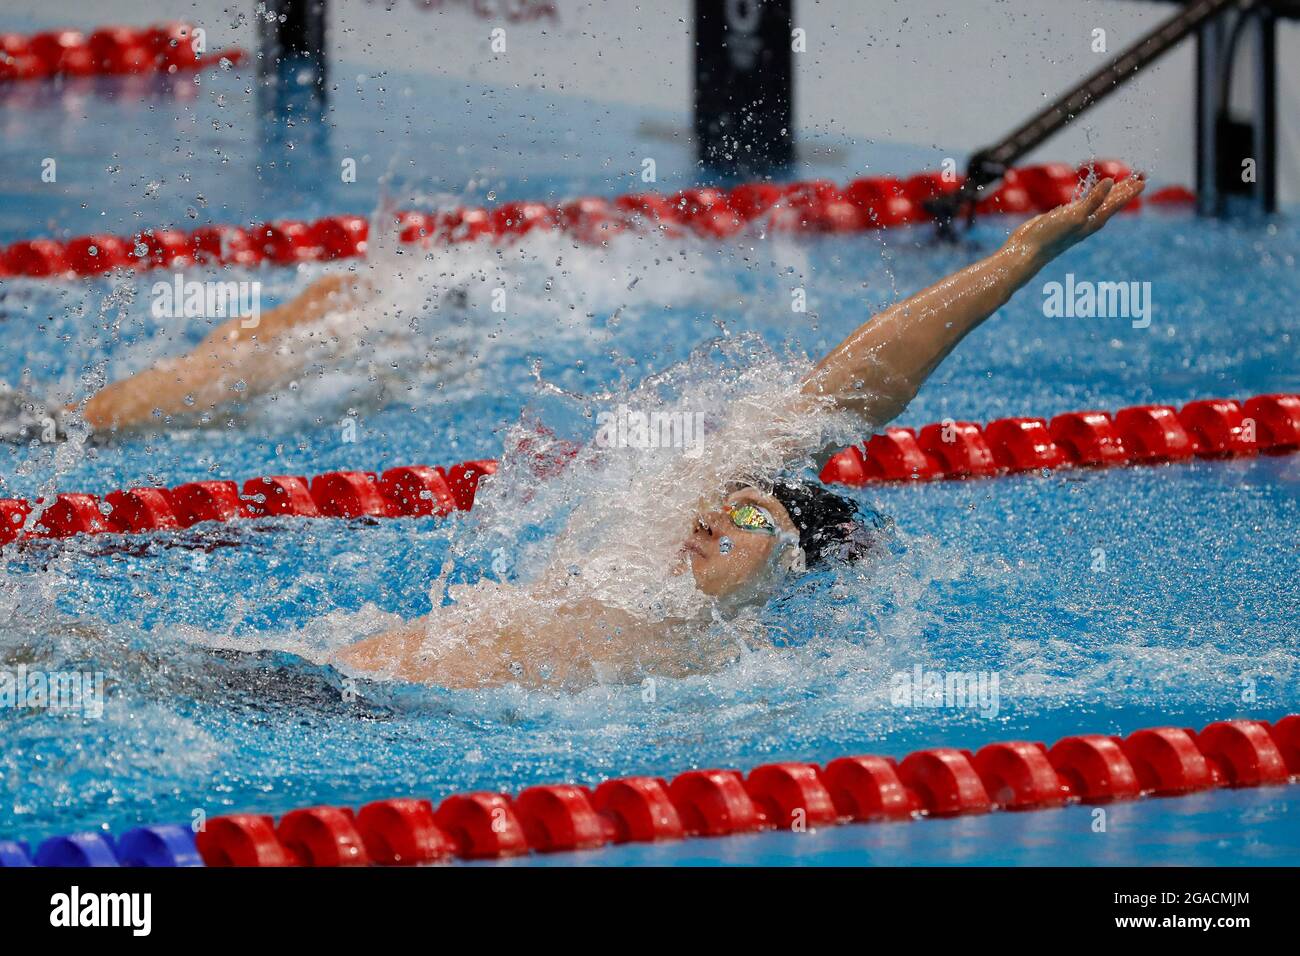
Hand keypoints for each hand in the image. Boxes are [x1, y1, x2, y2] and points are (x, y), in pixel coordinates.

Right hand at [1006, 175, 1145, 267]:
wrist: (1026, 251)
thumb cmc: (1050, 236)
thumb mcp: (1075, 216)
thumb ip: (1093, 199)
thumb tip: (1110, 182)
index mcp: (1093, 220)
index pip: (1116, 203)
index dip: (1129, 192)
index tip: (1142, 181)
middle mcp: (1086, 221)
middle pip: (1109, 203)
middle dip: (1122, 192)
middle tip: (1136, 180)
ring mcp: (1073, 221)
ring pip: (1095, 204)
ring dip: (1106, 194)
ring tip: (1115, 185)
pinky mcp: (1059, 219)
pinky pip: (1079, 205)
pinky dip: (1086, 198)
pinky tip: (1085, 197)